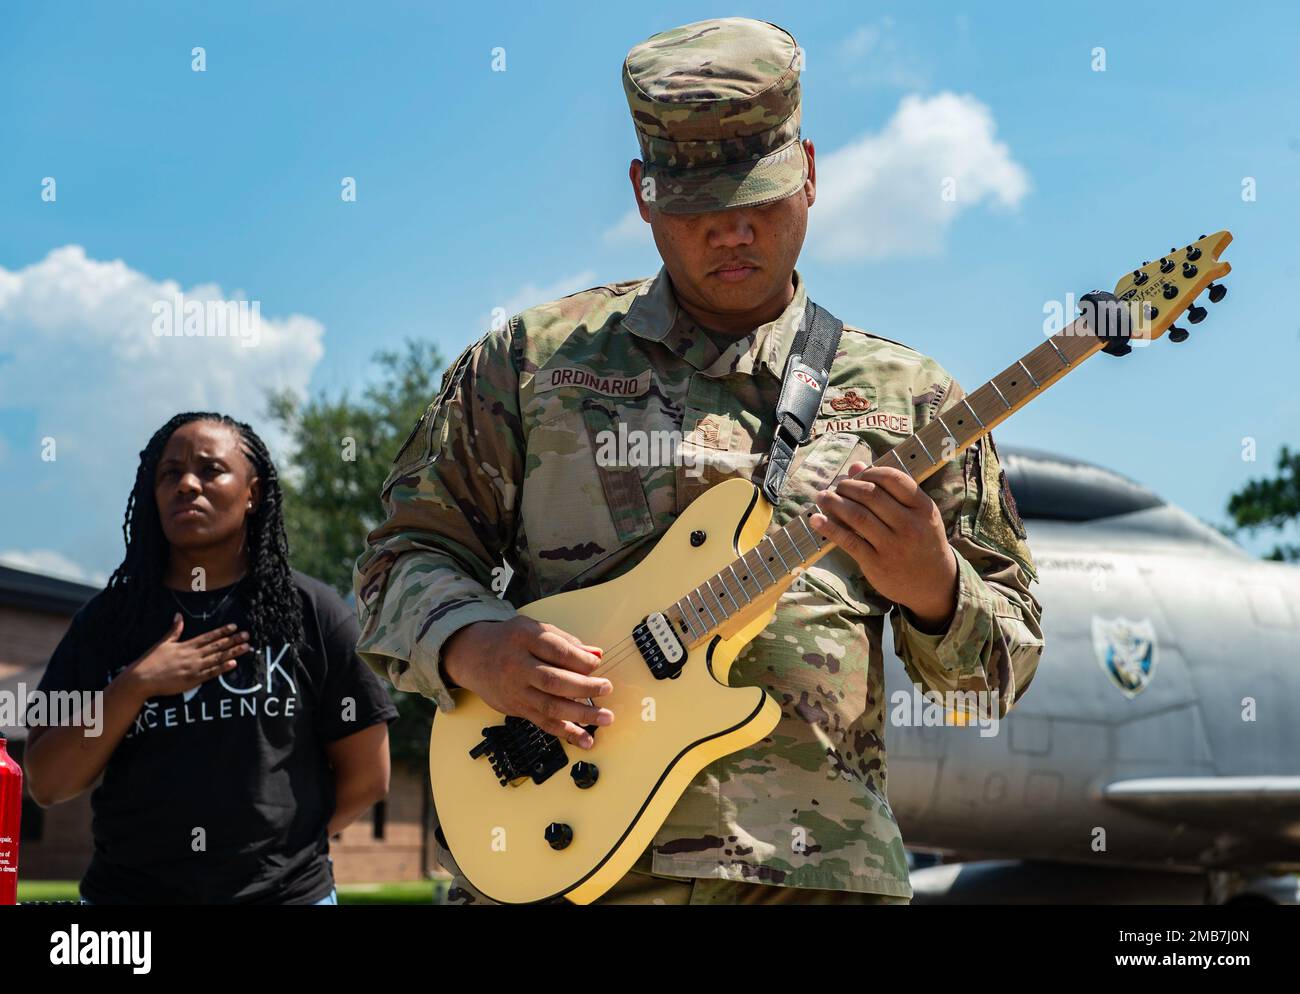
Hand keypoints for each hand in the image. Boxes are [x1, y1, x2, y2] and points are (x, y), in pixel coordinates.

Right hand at [120, 613, 251, 701]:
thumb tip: (178, 615)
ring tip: (246, 647)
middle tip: (247, 635)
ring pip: (217, 658)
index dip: (222, 631)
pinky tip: (233, 664)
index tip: (234, 627)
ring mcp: (193, 668)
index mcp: (186, 646)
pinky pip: (210, 674)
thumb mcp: (163, 643)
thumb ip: (174, 630)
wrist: (141, 679)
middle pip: (217, 646)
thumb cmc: (151, 661)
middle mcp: (192, 655)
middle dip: (233, 640)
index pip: (208, 636)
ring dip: (233, 653)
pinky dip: (222, 669)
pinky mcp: (192, 680)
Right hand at [441, 617, 611, 748]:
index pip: (557, 651)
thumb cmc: (510, 640)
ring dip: (581, 715)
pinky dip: (566, 732)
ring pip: (550, 706)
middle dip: (584, 687)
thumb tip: (596, 654)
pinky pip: (543, 723)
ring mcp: (516, 690)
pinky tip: (585, 738)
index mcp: (524, 639)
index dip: (581, 660)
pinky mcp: (517, 709)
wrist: (473, 656)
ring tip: (605, 717)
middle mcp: (518, 666)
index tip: (598, 664)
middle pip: (553, 680)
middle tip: (606, 688)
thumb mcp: (534, 629)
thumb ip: (565, 641)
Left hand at [809, 462, 958, 629]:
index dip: (869, 472)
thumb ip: (888, 489)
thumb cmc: (921, 540)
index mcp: (922, 507)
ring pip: (857, 516)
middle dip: (848, 486)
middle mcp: (909, 525)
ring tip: (822, 497)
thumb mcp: (915, 513)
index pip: (893, 478)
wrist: (934, 583)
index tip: (857, 475)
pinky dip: (830, 528)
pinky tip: (816, 520)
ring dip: (834, 503)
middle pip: (871, 495)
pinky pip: (849, 541)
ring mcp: (893, 545)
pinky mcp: (876, 563)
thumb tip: (855, 466)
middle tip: (837, 487)